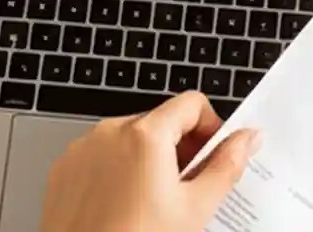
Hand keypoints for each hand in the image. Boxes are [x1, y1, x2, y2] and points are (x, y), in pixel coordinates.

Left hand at [40, 91, 259, 231]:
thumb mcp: (195, 208)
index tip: (213, 156)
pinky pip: (102, 156)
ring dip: (150, 161)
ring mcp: (83, 150)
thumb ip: (228, 165)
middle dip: (181, 149)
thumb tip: (247, 139)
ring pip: (131, 139)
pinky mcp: (64, 170)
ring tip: (154, 204)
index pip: (192, 104)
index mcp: (145, 135)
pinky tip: (126, 207)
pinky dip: (119, 171)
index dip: (211, 129)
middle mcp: (109, 133)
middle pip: (162, 121)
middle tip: (188, 190)